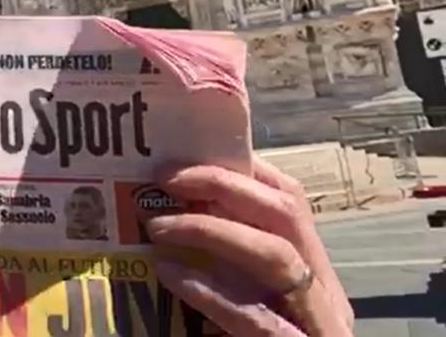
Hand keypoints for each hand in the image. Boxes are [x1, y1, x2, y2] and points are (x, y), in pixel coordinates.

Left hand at [145, 159, 353, 335]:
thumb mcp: (249, 304)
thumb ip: (226, 267)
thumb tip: (163, 218)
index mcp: (313, 274)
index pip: (287, 200)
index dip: (240, 170)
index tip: (185, 157)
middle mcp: (323, 293)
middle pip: (286, 214)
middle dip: (223, 186)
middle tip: (163, 178)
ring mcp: (316, 326)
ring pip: (277, 258)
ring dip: (211, 231)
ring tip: (155, 225)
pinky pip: (258, 320)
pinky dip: (211, 291)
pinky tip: (170, 274)